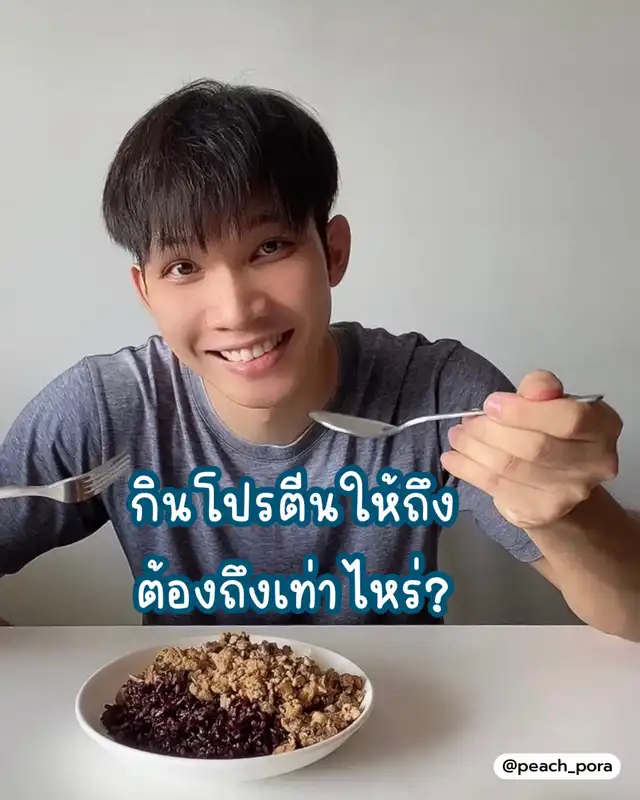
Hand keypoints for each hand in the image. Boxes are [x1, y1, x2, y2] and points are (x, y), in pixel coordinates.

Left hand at [440, 370, 622, 528]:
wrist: (558, 481)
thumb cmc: (551, 431)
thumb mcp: (550, 401)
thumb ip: (541, 388)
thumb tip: (531, 390)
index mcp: (602, 427)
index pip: (568, 419)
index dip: (524, 411)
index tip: (491, 404)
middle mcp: (594, 465)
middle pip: (534, 447)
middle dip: (491, 431)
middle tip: (465, 422)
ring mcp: (568, 493)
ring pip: (510, 467)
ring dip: (474, 449)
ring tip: (456, 436)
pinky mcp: (540, 512)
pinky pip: (496, 487)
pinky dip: (468, 469)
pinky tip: (452, 459)